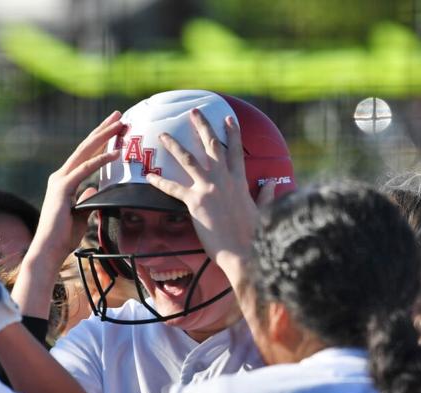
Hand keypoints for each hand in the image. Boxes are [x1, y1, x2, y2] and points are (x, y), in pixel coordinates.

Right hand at [32, 111, 123, 264]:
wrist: (48, 250)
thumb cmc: (63, 237)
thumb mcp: (81, 214)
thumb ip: (87, 199)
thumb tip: (95, 188)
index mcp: (65, 181)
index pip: (86, 155)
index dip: (101, 141)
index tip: (116, 129)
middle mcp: (61, 176)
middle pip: (86, 147)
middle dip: (103, 130)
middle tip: (120, 116)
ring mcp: (60, 180)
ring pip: (85, 152)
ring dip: (104, 137)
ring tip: (120, 125)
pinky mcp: (62, 189)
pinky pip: (85, 170)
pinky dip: (101, 160)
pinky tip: (115, 152)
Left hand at [145, 109, 274, 289]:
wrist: (244, 252)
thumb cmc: (254, 236)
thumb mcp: (262, 211)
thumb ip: (266, 195)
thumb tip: (272, 183)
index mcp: (240, 181)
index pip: (235, 151)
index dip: (232, 133)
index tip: (228, 119)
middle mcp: (224, 180)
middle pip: (211, 146)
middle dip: (202, 127)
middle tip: (193, 112)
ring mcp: (209, 189)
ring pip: (189, 160)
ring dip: (175, 146)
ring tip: (164, 135)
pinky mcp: (195, 202)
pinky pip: (173, 189)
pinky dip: (160, 183)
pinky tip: (148, 176)